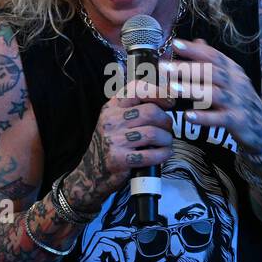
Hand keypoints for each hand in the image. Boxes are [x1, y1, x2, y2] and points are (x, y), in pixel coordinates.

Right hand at [64, 86, 174, 211]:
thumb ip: (134, 108)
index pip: (136, 89)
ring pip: (153, 133)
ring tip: (166, 143)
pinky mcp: (119, 159)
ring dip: (166, 139)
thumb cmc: (111, 145)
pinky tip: (164, 153)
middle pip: (150, 112)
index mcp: (112, 108)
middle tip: (168, 129)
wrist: (91, 172)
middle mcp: (112, 121)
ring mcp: (115, 140)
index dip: (158, 93)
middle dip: (166, 121)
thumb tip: (166, 100)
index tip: (169, 102)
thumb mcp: (115, 120)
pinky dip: (163, 154)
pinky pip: (150, 154)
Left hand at [160, 37, 261, 155]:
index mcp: (233, 71)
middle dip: (187, 67)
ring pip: (214, 93)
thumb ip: (213, 61)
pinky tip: (188, 116)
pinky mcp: (238, 121)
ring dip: (192, 90)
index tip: (175, 44)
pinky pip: (220, 118)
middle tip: (164, 67)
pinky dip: (204, 117)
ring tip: (172, 88)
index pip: (213, 56)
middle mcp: (236, 83)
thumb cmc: (242, 102)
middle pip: (212, 71)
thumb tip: (197, 40)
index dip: (195, 49)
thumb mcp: (231, 79)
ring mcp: (238, 102)